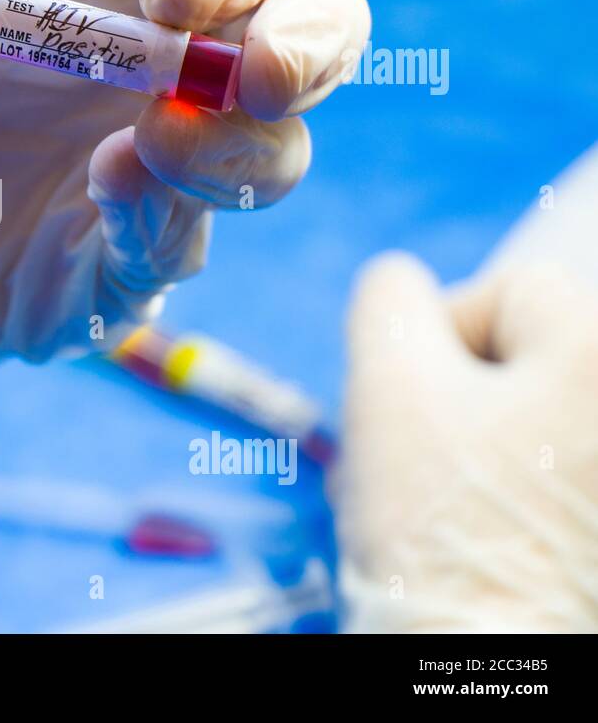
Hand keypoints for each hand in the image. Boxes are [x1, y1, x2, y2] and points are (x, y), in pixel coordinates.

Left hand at [0, 0, 368, 373]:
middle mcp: (131, 70)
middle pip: (292, 29)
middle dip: (309, 39)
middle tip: (267, 70)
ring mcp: (132, 174)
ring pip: (264, 157)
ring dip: (239, 152)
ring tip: (154, 144)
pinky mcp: (103, 273)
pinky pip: (170, 257)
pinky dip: (160, 229)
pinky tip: (105, 196)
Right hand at [334, 252, 597, 631]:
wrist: (487, 661)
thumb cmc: (444, 526)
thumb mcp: (388, 384)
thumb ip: (389, 300)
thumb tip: (403, 287)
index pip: (514, 289)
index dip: (442, 339)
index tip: (420, 410)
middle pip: (535, 355)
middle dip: (465, 392)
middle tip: (430, 458)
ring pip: (541, 417)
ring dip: (485, 441)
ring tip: (453, 503)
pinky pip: (560, 468)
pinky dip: (521, 486)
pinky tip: (489, 530)